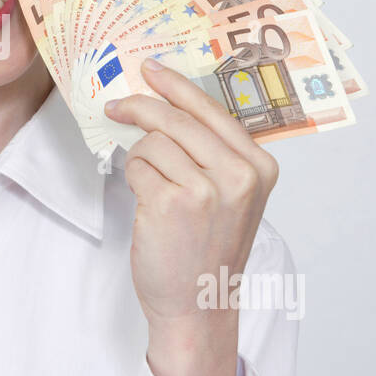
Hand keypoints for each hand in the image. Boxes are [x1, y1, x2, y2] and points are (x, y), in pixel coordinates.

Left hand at [103, 56, 279, 375]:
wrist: (199, 305)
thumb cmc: (208, 250)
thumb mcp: (232, 197)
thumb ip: (214, 153)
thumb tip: (167, 105)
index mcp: (259, 166)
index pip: (212, 109)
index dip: (176, 86)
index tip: (151, 70)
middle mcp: (239, 175)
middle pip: (177, 118)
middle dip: (139, 108)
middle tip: (115, 107)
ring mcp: (206, 189)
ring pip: (152, 142)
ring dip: (139, 159)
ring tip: (151, 188)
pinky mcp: (172, 203)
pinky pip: (137, 167)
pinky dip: (133, 179)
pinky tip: (146, 203)